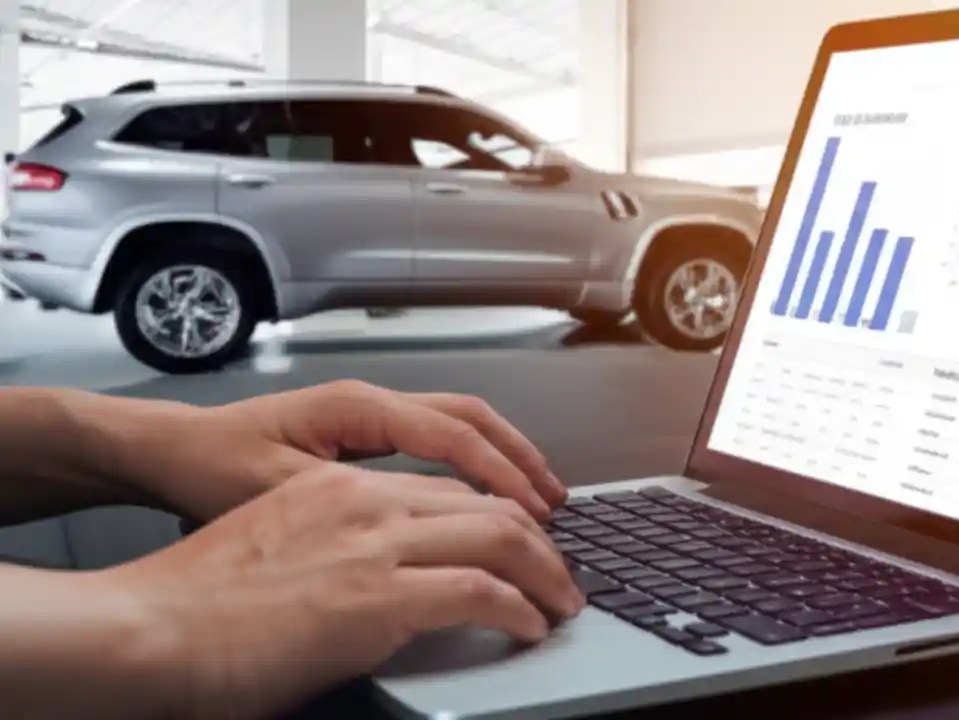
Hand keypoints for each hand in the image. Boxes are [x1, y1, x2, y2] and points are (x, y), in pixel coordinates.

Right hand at [96, 463, 585, 719]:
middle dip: (539, 543)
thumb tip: (380, 576)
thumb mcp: (279, 547)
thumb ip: (337, 546)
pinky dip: (519, 609)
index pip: (448, 489)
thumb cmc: (195, 604)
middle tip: (559, 575)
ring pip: (500, 537)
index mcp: (340, 487)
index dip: (499, 517)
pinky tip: (528, 628)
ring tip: (560, 603)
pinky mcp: (378, 598)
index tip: (521, 543)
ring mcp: (374, 545)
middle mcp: (366, 502)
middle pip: (487, 505)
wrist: (148, 630)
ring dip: (545, 574)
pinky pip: (481, 591)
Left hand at [123, 380, 566, 521]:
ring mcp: (371, 414)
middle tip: (553, 498)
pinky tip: (487, 490)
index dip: (497, 472)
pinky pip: (438, 439)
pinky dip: (475, 461)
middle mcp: (371, 402)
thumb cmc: (212, 465)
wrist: (173, 450)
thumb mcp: (275, 490)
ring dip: (503, 454)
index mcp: (356, 408)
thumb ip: (346, 499)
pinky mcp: (366, 433)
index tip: (529, 508)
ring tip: (537, 494)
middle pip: (469, 416)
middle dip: (518, 455)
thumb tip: (413, 517)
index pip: (450, 434)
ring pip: (459, 422)